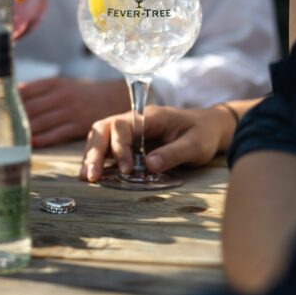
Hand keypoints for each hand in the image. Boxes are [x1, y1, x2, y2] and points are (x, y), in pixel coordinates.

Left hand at [18, 77, 127, 147]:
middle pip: (31, 107)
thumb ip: (39, 89)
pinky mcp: (79, 125)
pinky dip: (43, 139)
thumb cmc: (82, 92)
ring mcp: (70, 110)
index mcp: (54, 83)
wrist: (114, 97)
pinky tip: (31, 143)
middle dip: (14, 117)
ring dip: (25, 130)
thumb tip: (14, 91)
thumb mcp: (61, 84)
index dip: (10, 100)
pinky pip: (57, 133)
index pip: (26, 91)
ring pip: (42, 121)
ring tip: (9, 137)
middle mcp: (61, 95)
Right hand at [80, 105, 234, 181]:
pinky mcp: (130, 142)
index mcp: (149, 116)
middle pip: (103, 129)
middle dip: (94, 151)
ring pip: (101, 137)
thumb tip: (149, 165)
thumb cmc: (203, 133)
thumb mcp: (195, 145)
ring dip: (92, 155)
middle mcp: (134, 121)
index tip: (126, 169)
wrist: (209, 127)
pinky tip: (94, 174)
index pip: (122, 125)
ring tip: (86, 177)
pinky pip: (108, 148)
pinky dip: (99, 159)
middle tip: (90, 175)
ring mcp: (130, 131)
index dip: (119, 146)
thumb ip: (173, 153)